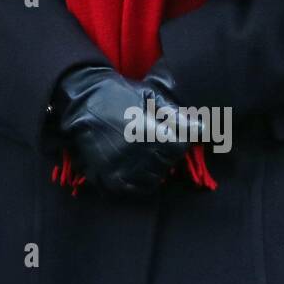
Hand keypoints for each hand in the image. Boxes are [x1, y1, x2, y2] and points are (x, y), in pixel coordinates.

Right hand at [49, 63, 189, 196]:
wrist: (82, 99)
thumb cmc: (120, 93)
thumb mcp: (151, 96)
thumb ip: (176, 115)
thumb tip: (202, 129)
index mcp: (151, 133)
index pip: (179, 148)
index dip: (177, 140)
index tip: (169, 133)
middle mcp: (137, 155)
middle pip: (165, 165)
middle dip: (164, 154)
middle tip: (152, 142)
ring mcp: (120, 168)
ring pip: (150, 181)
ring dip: (151, 170)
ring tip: (142, 154)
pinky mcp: (106, 177)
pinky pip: (128, 190)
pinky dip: (133, 182)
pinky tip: (130, 167)